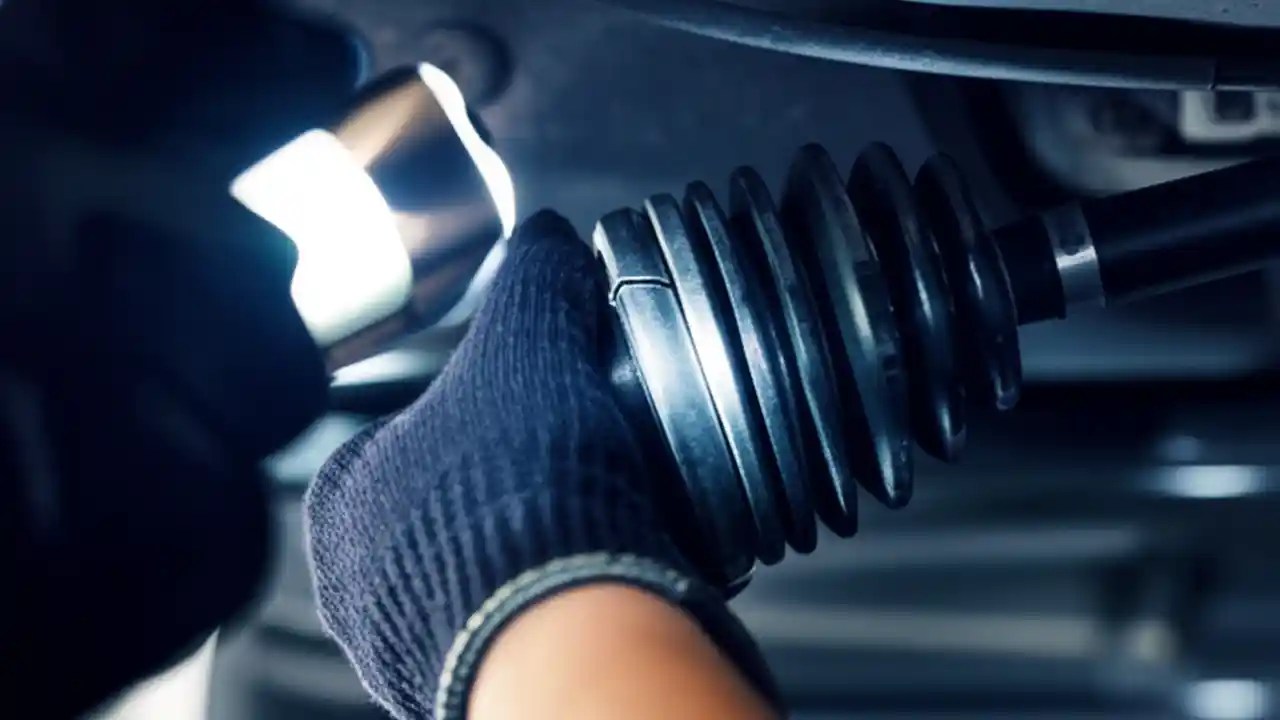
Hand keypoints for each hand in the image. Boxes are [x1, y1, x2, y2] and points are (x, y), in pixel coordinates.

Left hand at [305, 211, 778, 718]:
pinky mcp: (464, 688)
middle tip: (575, 465)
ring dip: (533, 544)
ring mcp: (407, 648)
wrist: (571, 634)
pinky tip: (586, 582)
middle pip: (453, 500)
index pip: (415, 427)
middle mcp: (357, 583)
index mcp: (344, 495)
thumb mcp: (531, 344)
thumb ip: (535, 279)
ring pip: (482, 567)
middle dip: (515, 481)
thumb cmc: (522, 496)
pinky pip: (512, 623)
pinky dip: (547, 600)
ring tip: (589, 524)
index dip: (490, 406)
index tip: (538, 407)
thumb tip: (547, 237)